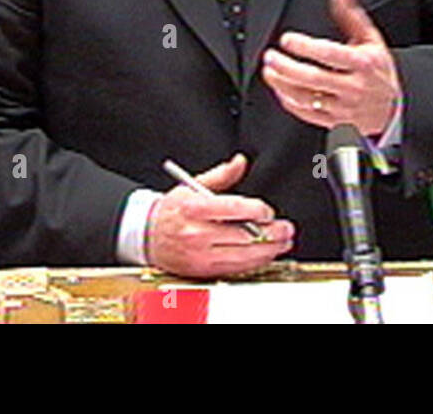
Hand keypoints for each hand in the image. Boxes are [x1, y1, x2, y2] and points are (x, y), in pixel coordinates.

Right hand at [145, 154, 294, 277]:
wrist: (146, 235)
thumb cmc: (171, 211)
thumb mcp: (192, 186)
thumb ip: (221, 175)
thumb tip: (240, 162)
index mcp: (195, 209)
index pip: (234, 210)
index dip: (257, 211)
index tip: (269, 211)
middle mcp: (197, 234)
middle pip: (243, 236)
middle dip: (271, 234)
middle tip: (286, 229)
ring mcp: (200, 255)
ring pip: (243, 256)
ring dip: (268, 250)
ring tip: (282, 243)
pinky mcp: (203, 270)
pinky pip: (235, 268)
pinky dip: (254, 263)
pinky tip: (265, 255)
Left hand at [261, 0, 401, 135]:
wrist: (393, 109)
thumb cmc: (378, 71)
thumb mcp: (372, 41)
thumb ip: (353, 18)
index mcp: (362, 65)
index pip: (330, 54)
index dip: (306, 47)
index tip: (288, 39)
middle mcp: (352, 88)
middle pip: (314, 78)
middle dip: (287, 67)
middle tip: (271, 56)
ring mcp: (343, 108)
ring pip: (307, 99)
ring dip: (283, 85)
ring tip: (269, 72)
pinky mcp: (335, 123)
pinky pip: (308, 115)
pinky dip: (291, 103)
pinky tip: (281, 91)